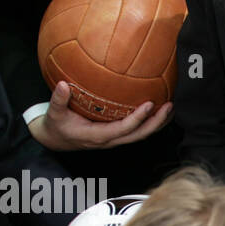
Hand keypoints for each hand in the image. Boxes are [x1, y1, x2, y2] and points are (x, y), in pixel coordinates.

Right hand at [28, 81, 173, 150]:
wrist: (56, 140)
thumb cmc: (57, 126)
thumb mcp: (54, 114)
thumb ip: (58, 100)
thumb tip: (62, 85)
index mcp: (98, 136)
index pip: (123, 129)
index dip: (137, 119)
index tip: (149, 104)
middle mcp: (110, 140)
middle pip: (140, 135)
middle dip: (156, 122)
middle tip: (169, 106)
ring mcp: (115, 139)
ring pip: (141, 134)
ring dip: (157, 123)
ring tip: (171, 108)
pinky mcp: (117, 135)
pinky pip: (136, 130)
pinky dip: (149, 122)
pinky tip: (157, 109)